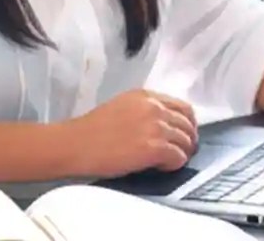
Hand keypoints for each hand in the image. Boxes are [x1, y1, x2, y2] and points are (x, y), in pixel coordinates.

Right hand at [60, 89, 198, 176]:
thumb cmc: (91, 130)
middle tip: (184, 150)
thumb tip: (162, 125)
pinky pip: (178, 157)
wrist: (75, 144)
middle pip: (188, 123)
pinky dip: (174, 164)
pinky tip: (162, 167)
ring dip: (182, 152)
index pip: (182, 106)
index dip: (187, 123)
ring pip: (186, 141)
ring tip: (171, 160)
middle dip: (189, 138)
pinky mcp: (154, 148)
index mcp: (146, 96)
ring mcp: (156, 127)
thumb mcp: (122, 107)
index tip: (184, 133)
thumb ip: (144, 110)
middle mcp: (155, 107)